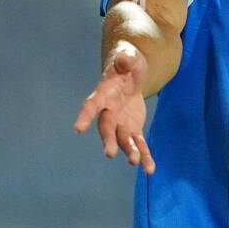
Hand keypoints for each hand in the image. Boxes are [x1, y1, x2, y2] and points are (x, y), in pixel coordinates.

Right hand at [73, 45, 155, 172]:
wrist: (130, 75)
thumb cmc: (127, 62)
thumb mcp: (129, 57)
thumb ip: (126, 60)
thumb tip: (125, 59)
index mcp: (104, 94)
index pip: (91, 106)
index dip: (85, 116)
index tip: (78, 128)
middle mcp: (109, 112)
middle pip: (106, 128)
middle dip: (108, 140)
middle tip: (108, 153)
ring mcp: (120, 123)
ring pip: (123, 140)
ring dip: (128, 151)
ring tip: (134, 161)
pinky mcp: (133, 129)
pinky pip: (139, 144)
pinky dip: (145, 156)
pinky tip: (150, 169)